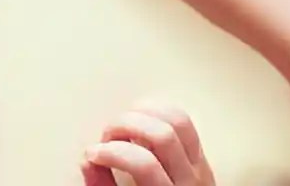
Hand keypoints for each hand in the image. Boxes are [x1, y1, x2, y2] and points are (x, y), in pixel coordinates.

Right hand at [81, 104, 215, 185]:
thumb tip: (88, 162)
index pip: (145, 165)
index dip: (113, 153)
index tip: (93, 154)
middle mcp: (190, 180)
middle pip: (162, 134)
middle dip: (125, 126)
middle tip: (106, 138)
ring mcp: (199, 165)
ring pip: (178, 120)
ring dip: (144, 112)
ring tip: (123, 123)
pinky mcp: (201, 156)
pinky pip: (185, 121)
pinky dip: (159, 111)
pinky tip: (140, 119)